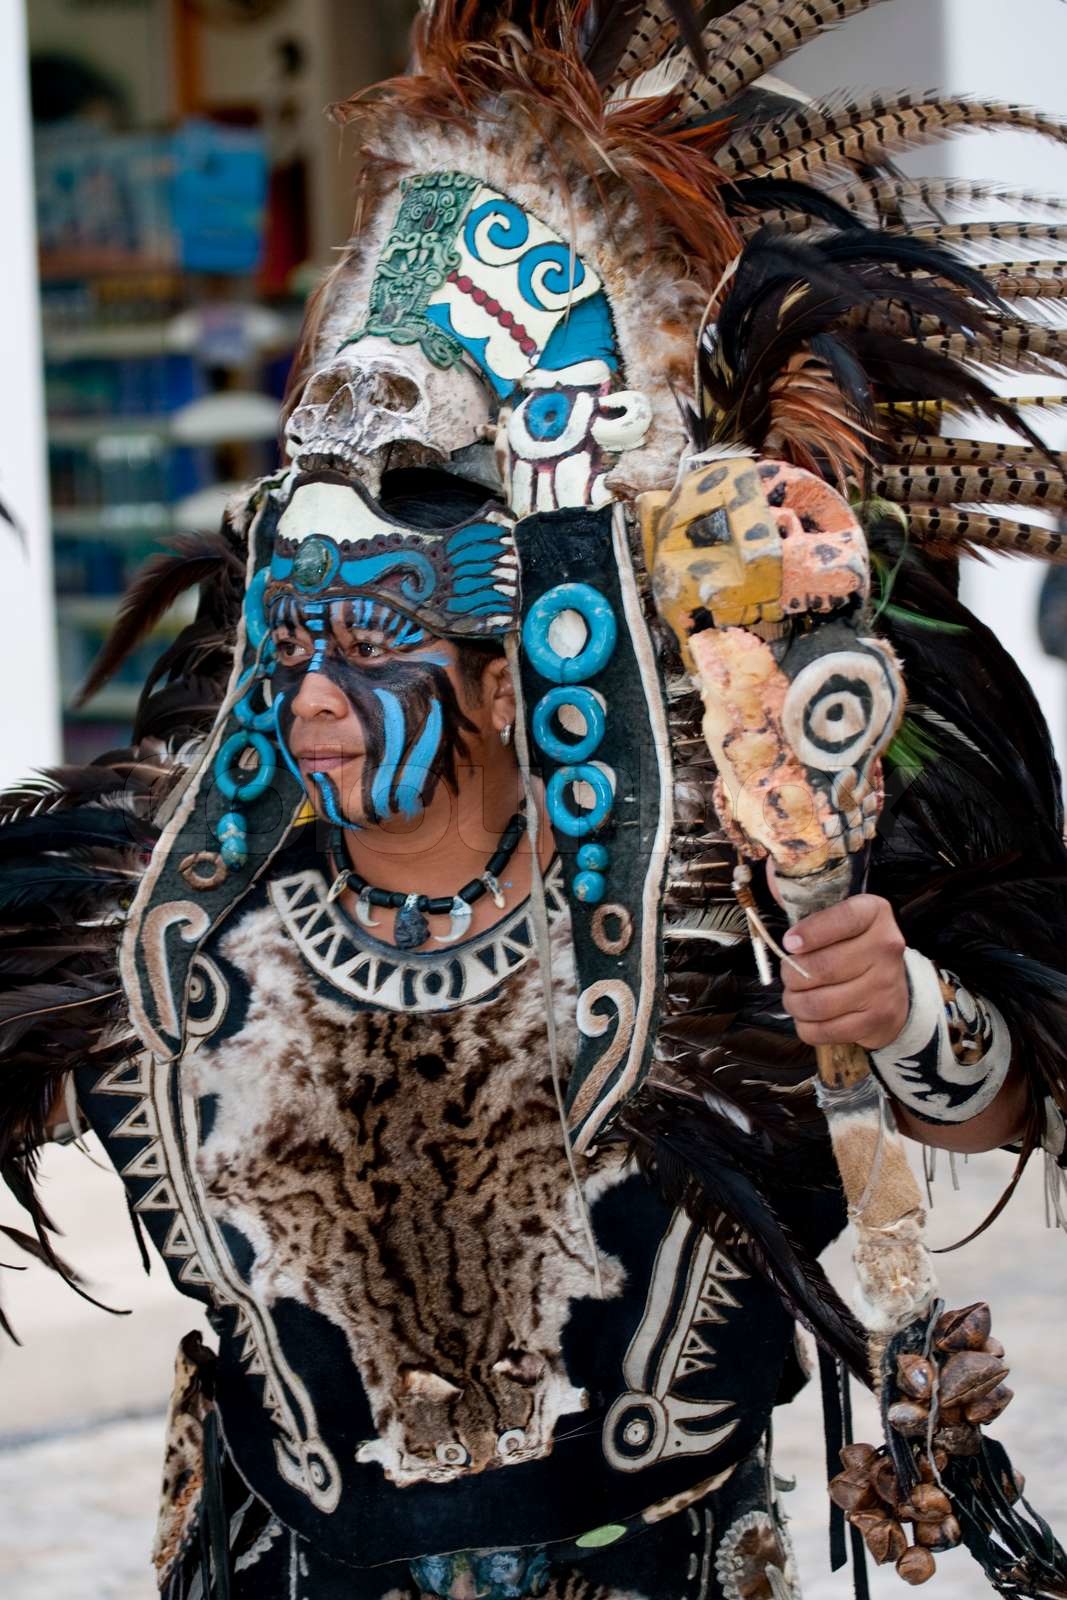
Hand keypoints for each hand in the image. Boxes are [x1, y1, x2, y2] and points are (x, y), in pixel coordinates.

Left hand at [779, 893, 908, 1049]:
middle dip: (791, 974)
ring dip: (794, 1002)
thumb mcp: (840, 922)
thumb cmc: (853, 949)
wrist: (894, 990)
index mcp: (875, 915)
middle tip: (789, 974)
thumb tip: (782, 927)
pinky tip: (809, 1016)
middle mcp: (885, 949)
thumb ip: (811, 918)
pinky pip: (824, 1030)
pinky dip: (806, 1026)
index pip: (843, 919)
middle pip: (822, 967)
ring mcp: (883, 988)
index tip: (789, 943)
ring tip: (795, 996)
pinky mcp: (876, 1021)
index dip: (811, 932)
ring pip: (818, 1003)